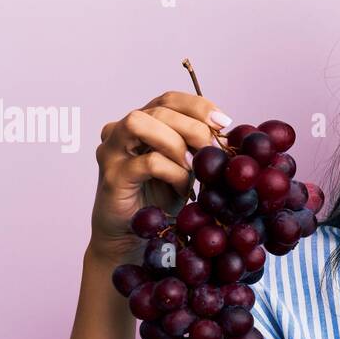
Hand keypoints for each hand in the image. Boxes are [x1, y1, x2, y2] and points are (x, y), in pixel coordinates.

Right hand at [89, 91, 232, 264]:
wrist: (131, 239)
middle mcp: (120, 132)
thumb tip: (226, 133)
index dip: (199, 106)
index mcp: (141, 125)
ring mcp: (112, 152)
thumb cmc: (158, 202)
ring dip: (176, 142)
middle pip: (159, 108)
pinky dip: (173, 172)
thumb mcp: (185, 168)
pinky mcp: (113, 177)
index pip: (169, 99)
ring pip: (141, 123)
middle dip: (194, 126)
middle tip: (214, 151)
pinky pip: (148, 162)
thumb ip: (197, 148)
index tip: (224, 124)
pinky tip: (182, 187)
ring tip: (192, 166)